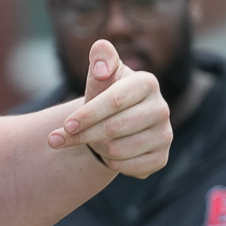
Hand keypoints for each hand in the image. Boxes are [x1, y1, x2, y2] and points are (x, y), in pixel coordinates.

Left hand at [47, 38, 170, 177]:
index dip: (87, 115)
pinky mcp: (161, 158)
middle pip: (114, 128)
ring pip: (118, 150)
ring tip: (93, 139)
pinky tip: (108, 152)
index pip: (114, 101)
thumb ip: (101, 58)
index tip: (65, 125)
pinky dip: (110, 163)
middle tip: (60, 138)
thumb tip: (101, 66)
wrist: (114, 121)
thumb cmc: (104, 93)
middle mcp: (161, 108)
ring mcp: (165, 135)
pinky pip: (127, 168)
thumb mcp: (100, 73)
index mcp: (147, 83)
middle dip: (83, 135)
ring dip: (96, 148)